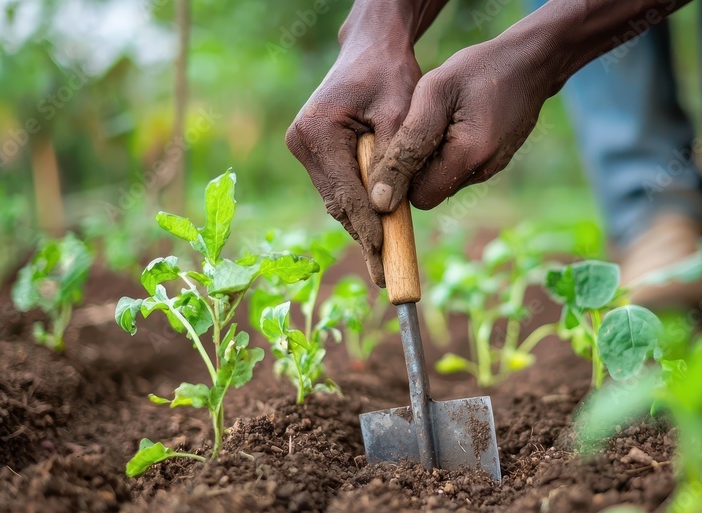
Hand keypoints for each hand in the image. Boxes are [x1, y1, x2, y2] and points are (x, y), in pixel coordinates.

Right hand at [286, 38, 420, 286]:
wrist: (372, 51)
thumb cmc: (390, 74)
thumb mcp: (399, 113)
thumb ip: (392, 160)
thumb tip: (386, 209)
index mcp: (317, 132)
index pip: (345, 191)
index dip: (367, 225)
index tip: (385, 253)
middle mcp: (301, 143)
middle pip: (337, 202)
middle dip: (364, 234)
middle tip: (387, 271)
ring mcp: (304, 149)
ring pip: (337, 200)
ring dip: (362, 224)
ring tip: (386, 259)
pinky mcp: (314, 153)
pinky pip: (339, 188)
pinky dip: (360, 206)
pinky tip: (380, 230)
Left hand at [366, 39, 552, 212]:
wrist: (530, 62)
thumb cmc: (478, 70)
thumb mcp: (434, 93)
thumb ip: (407, 143)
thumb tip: (382, 196)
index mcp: (468, 157)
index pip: (418, 197)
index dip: (404, 174)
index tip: (404, 139)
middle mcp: (483, 172)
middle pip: (432, 191)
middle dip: (418, 166)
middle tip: (423, 122)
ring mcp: (492, 169)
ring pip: (445, 180)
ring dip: (434, 157)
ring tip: (442, 117)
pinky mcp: (495, 162)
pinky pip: (460, 169)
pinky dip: (450, 151)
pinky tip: (456, 121)